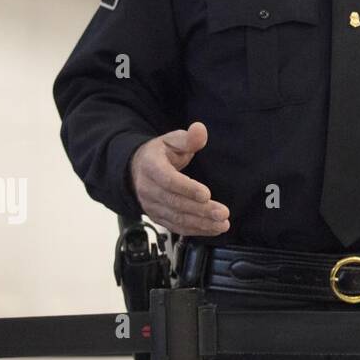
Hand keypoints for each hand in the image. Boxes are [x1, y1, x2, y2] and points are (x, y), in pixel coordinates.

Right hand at [128, 121, 230, 236]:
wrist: (137, 170)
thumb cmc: (160, 153)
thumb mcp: (172, 140)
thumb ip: (188, 138)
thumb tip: (200, 130)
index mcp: (151, 167)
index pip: (168, 180)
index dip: (187, 188)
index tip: (206, 194)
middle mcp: (148, 189)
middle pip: (175, 203)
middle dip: (201, 210)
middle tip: (223, 213)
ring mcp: (151, 205)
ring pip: (176, 218)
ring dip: (201, 223)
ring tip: (222, 224)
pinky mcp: (157, 217)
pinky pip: (176, 226)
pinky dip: (195, 230)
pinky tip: (212, 229)